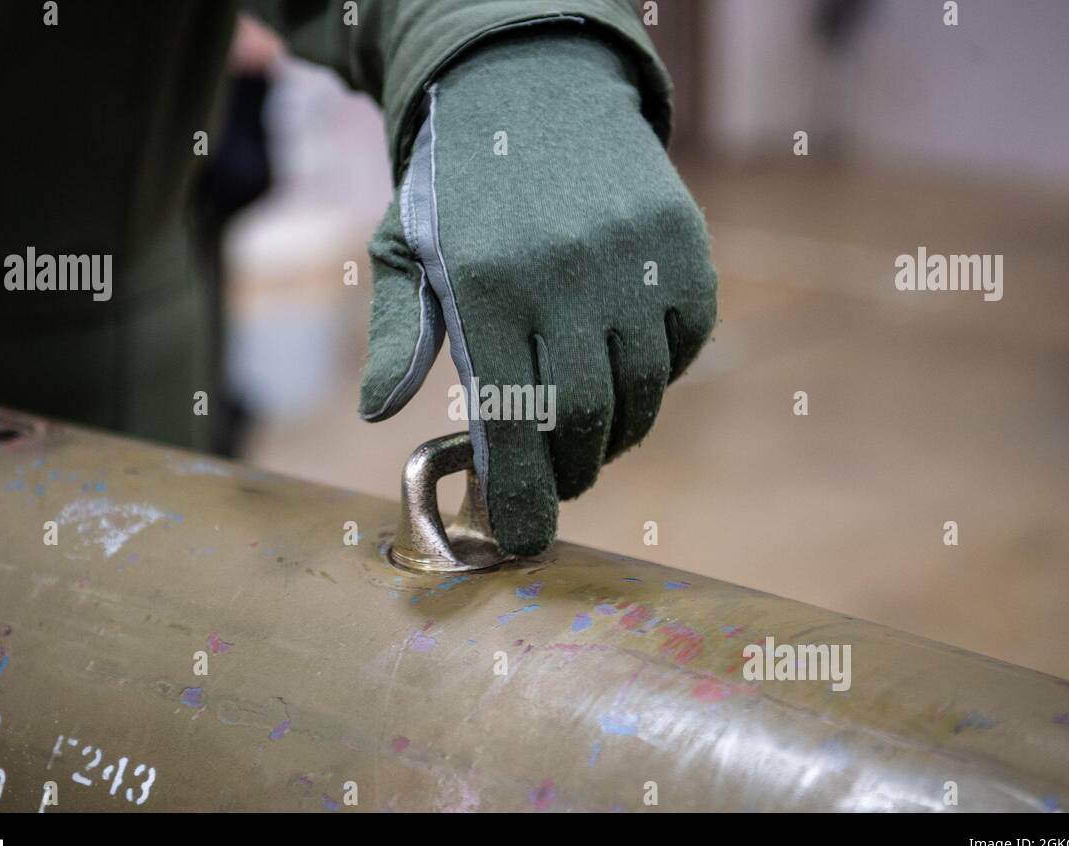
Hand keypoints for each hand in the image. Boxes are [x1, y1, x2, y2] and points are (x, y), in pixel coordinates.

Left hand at [359, 32, 716, 555]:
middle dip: (573, 469)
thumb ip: (398, 333)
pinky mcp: (682, 242)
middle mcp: (563, 274)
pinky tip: (629, 367)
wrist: (532, 85)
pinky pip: (687, 339)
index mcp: (484, 284)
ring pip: (642, 386)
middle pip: (584, 415)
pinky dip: (663, 371)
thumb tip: (381, 417)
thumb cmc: (459, 185)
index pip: (511, 419)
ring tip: (593, 435)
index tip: (526, 537)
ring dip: (620, 430)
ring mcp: (631, 256)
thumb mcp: (407, 249)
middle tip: (560, 483)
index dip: (523, 492)